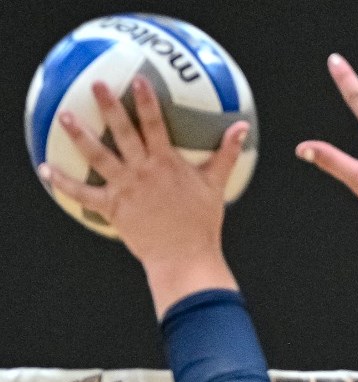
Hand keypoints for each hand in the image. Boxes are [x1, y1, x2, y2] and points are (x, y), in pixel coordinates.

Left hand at [40, 77, 247, 313]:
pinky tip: (45, 168)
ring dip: (79, 135)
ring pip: (98, 156)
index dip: (146, 101)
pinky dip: (62, 182)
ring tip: (64, 116)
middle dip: (109, 106)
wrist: (184, 256)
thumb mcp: (217, 185)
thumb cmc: (202, 222)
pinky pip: (82, 193)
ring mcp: (125, 188)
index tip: (138, 80)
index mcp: (166, 164)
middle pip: (123, 132)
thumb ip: (227, 154)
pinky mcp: (112, 207)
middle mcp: (143, 171)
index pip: (155, 125)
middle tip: (97, 84)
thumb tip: (242, 128)